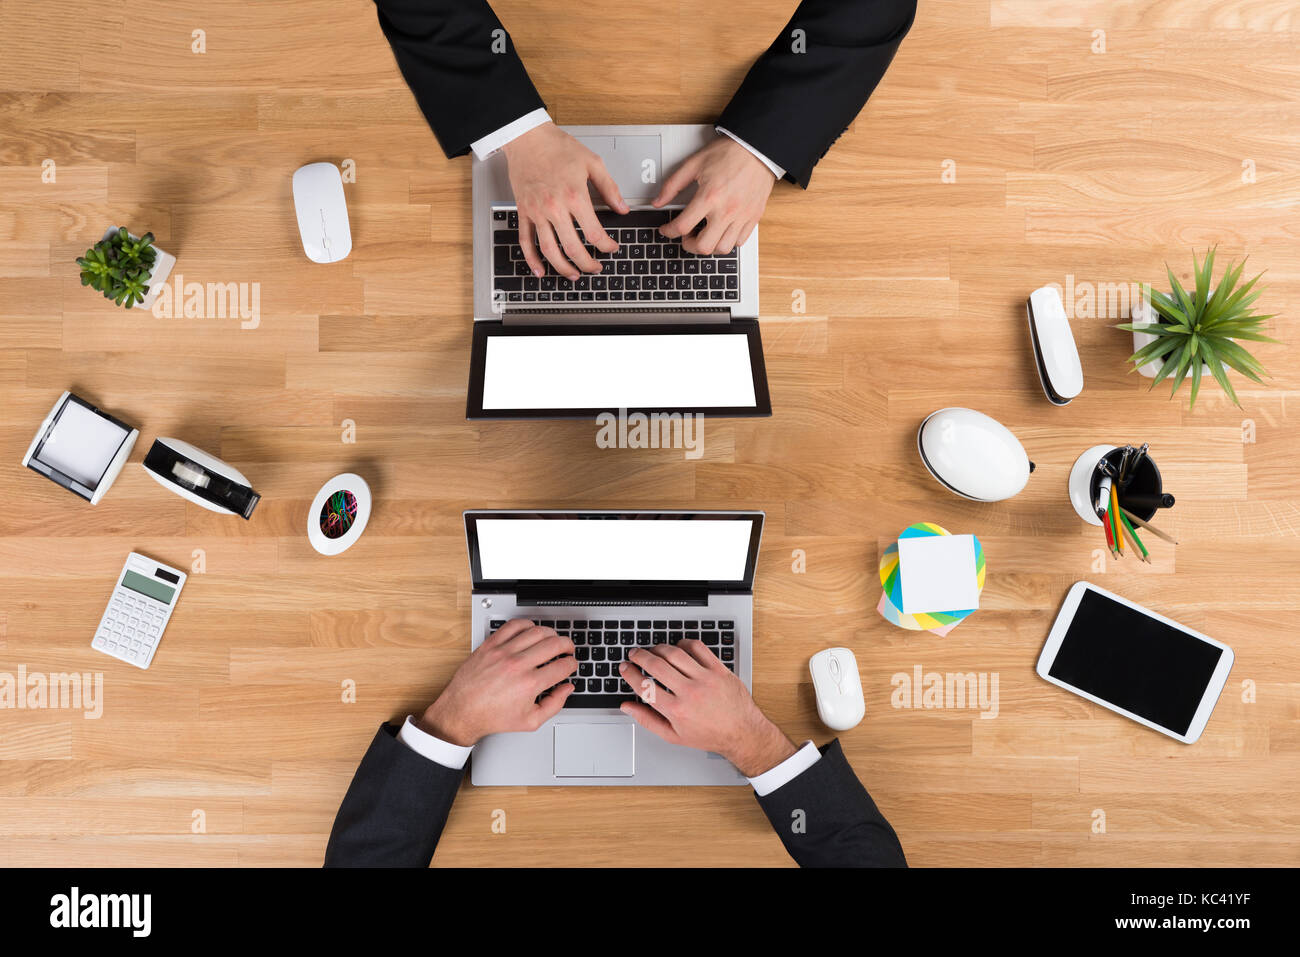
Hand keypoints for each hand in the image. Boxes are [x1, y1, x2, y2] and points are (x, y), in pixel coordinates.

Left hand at [416, 619, 575, 745]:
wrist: (462, 711)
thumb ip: (554, 705)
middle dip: (568, 646)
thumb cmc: (492, 717)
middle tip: (568, 650)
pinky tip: (531, 631)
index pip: (563, 666)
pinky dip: (527, 625)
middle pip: (555, 644)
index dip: (572, 664)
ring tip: (552, 640)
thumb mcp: (530, 721)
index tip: (571, 665)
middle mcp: (517, 665)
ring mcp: (503, 652)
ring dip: (551, 634)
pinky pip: (513, 625)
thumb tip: (567, 688)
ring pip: (537, 631)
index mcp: (529, 684)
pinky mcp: (490, 645)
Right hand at [503, 122, 629, 280]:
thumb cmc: (557, 147)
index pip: (594, 233)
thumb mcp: (592, 162)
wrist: (527, 138)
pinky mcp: (523, 212)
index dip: (607, 246)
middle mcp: (554, 207)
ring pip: (549, 250)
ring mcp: (537, 212)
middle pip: (573, 248)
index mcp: (574, 196)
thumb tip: (622, 208)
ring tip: (574, 275)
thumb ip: (609, 188)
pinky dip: (532, 259)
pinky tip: (540, 271)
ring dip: (563, 268)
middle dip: (588, 264)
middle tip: (596, 268)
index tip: (612, 248)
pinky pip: (525, 241)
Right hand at [618, 640, 796, 776]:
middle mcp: (690, 692)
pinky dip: (684, 643)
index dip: (629, 674)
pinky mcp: (719, 670)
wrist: (742, 733)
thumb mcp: (674, 735)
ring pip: (675, 653)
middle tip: (634, 654)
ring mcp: (706, 679)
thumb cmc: (709, 735)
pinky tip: (679, 648)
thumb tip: (628, 707)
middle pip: (656, 664)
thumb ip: (647, 720)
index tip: (624, 668)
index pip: (644, 686)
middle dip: (640, 656)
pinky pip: (698, 648)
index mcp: (677, 710)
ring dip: (659, 648)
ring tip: (654, 650)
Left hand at [653, 135, 775, 254]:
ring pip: (722, 249)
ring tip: (705, 234)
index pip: (682, 226)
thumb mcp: (694, 164)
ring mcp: (742, 216)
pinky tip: (722, 230)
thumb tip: (658, 201)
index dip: (668, 231)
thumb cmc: (729, 153)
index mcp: (709, 196)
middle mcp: (726, 210)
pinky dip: (728, 241)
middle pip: (703, 246)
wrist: (757, 148)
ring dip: (709, 246)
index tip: (667, 230)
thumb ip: (672, 185)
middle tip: (686, 236)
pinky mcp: (753, 217)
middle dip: (689, 245)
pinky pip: (740, 242)